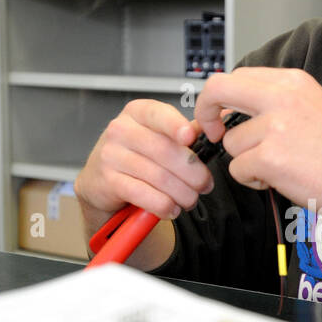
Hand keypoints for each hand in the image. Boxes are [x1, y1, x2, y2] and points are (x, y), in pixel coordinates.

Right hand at [73, 98, 214, 225]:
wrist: (100, 179)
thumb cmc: (136, 154)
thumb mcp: (158, 135)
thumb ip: (187, 130)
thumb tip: (220, 122)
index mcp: (137, 112)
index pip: (158, 114)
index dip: (176, 126)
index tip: (190, 137)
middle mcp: (121, 130)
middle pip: (165, 151)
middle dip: (193, 173)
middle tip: (205, 185)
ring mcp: (111, 155)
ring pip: (158, 176)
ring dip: (182, 193)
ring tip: (191, 200)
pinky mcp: (107, 181)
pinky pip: (143, 194)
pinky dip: (163, 205)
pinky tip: (172, 209)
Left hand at [193, 68, 321, 208]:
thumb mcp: (315, 109)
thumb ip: (277, 105)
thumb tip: (235, 113)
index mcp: (294, 82)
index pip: (236, 76)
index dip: (219, 98)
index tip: (220, 118)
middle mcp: (282, 96)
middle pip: (218, 90)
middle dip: (207, 115)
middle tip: (216, 136)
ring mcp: (275, 126)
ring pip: (232, 143)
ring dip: (246, 161)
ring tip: (280, 168)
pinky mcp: (271, 158)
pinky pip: (239, 170)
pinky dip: (254, 181)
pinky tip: (282, 180)